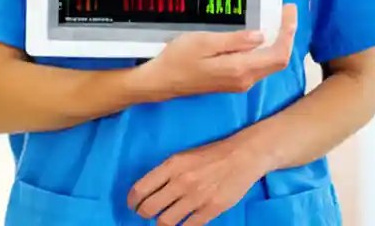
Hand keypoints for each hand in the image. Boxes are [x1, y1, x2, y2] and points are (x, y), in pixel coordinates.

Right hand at [125, 0, 299, 102]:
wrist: (161, 81)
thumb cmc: (178, 59)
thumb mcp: (204, 42)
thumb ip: (235, 40)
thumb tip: (261, 35)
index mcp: (240, 69)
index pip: (277, 54)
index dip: (288, 33)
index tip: (289, 11)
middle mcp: (245, 80)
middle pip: (278, 61)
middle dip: (286, 36)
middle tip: (286, 12)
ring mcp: (240, 83)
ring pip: (269, 64)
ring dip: (276, 43)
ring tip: (276, 21)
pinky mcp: (233, 82)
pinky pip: (258, 66)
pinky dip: (265, 50)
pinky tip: (259, 37)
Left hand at [128, 135, 267, 224]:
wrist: (242, 157)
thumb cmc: (210, 155)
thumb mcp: (182, 157)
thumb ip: (165, 172)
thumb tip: (148, 191)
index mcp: (172, 165)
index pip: (141, 189)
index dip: (132, 201)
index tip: (132, 205)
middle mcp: (181, 181)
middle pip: (150, 208)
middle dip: (143, 214)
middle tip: (145, 215)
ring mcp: (197, 197)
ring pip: (166, 221)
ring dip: (161, 224)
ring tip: (162, 221)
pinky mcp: (212, 209)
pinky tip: (181, 224)